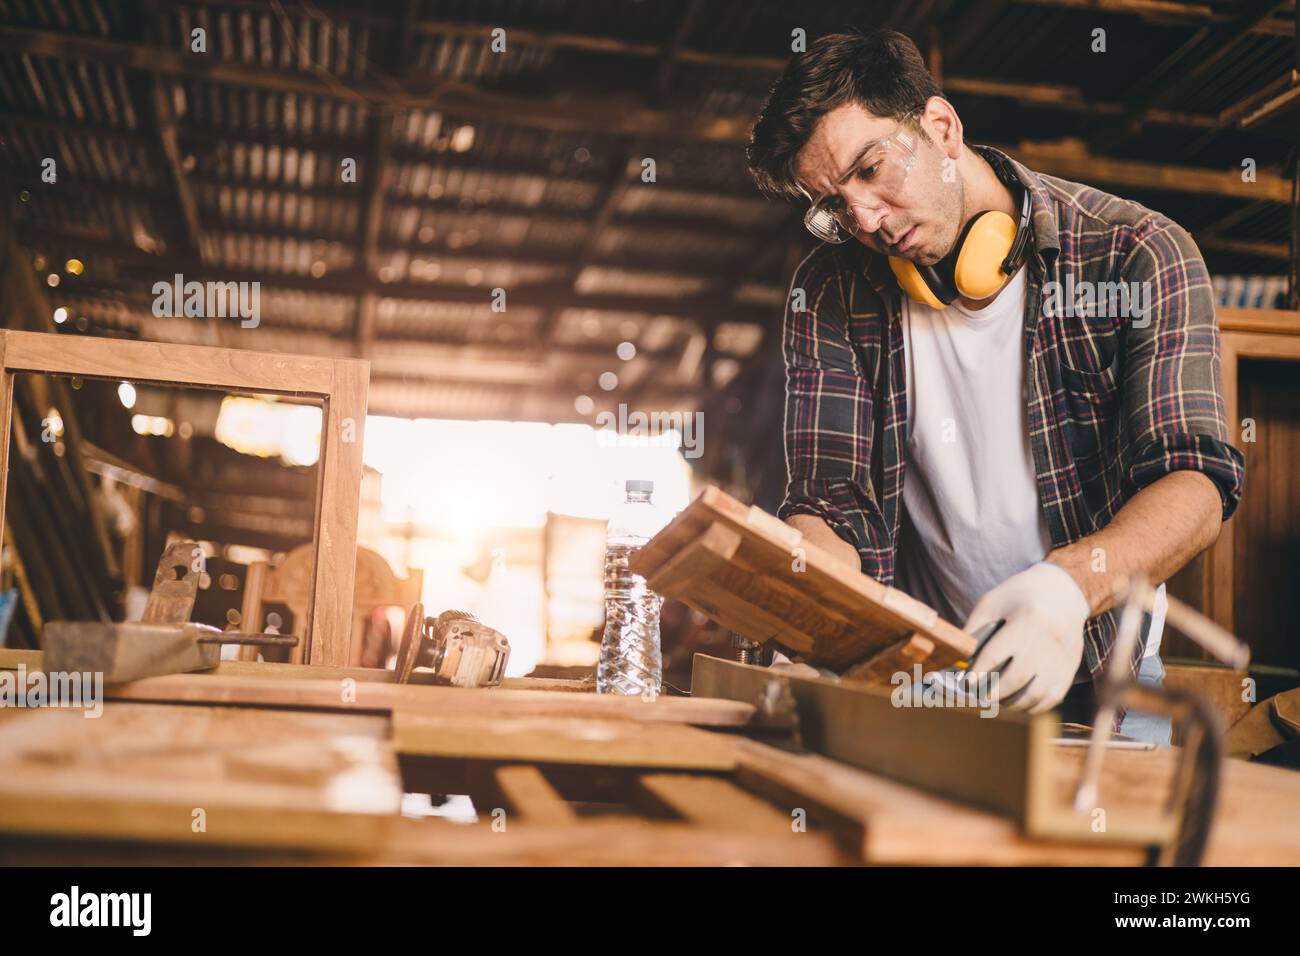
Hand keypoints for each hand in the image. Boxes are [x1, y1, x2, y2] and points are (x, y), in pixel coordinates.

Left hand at [962, 562, 1088, 713]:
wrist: (1063, 591)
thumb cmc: (1018, 596)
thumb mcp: (992, 603)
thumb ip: (973, 630)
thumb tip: (956, 662)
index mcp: (1026, 618)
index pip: (996, 654)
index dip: (978, 673)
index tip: (966, 684)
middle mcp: (1047, 640)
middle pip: (1016, 678)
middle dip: (993, 693)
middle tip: (978, 696)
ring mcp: (1062, 656)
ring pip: (1036, 693)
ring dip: (1012, 703)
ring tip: (996, 699)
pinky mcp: (1071, 668)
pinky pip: (1052, 697)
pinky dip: (1032, 706)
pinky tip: (1017, 702)